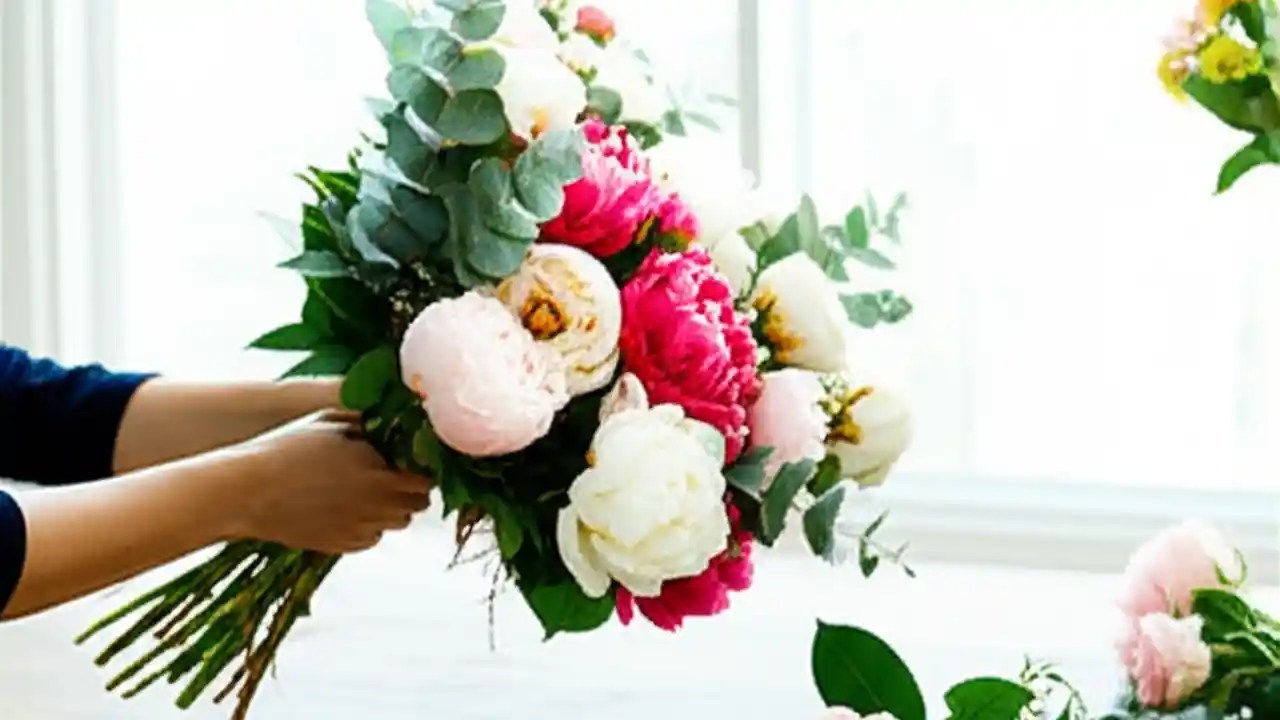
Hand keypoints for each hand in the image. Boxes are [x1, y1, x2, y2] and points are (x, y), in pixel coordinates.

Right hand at [233, 412, 431, 552]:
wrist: (246, 492)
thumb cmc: (286, 449)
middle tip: (395, 474)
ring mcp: (361, 529)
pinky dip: (371, 525)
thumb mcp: (330, 422)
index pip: (427, 477)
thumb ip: (369, 424)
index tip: (412, 458)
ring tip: (371, 490)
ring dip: (394, 507)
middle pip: (419, 503)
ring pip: (398, 523)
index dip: (422, 466)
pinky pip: (373, 538)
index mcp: (380, 472)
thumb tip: (394, 421)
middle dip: (413, 488)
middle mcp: (378, 505)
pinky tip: (350, 509)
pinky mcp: (342, 545)